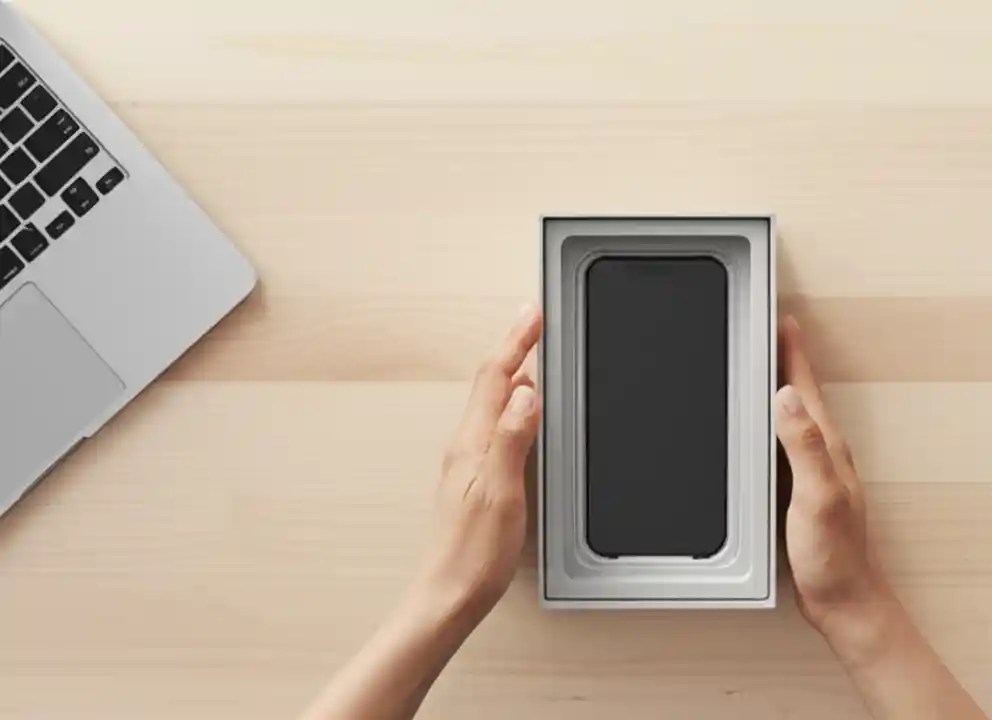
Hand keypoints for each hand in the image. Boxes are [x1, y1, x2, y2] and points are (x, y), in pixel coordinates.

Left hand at [416, 304, 541, 616]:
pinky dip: (513, 404)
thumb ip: (511, 439)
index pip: (496, 377)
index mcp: (471, 443)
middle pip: (493, 382)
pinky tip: (523, 410)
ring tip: (532, 352)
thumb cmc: (472, 554)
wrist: (448, 594)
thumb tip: (527, 393)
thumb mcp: (499, 493)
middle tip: (535, 320)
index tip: (534, 313)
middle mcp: (466, 446)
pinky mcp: (477, 477)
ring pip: (493, 402)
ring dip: (514, 372)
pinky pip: (495, 425)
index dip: (516, 340)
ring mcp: (469, 461)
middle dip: (515, 346)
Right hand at [776, 316, 987, 718]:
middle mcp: (823, 452)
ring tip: (765, 363)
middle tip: (768, 327)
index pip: (805, 386)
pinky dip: (773, 423)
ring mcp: (814, 471)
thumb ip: (804, 445)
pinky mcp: (802, 490)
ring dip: (781, 387)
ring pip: (793, 417)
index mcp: (827, 446)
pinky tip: (763, 426)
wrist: (843, 601)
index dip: (792, 351)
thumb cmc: (834, 557)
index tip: (781, 318)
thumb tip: (785, 396)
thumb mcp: (818, 495)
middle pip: (800, 394)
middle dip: (785, 358)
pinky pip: (785, 443)